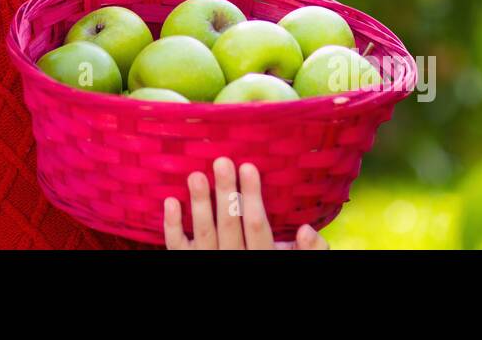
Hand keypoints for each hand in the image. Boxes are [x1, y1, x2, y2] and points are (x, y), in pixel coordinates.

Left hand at [163, 157, 329, 249]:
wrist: (249, 317)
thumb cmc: (271, 261)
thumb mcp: (297, 262)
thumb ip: (310, 251)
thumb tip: (307, 229)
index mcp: (263, 256)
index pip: (257, 226)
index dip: (252, 197)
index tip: (248, 167)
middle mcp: (236, 259)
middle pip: (229, 225)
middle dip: (225, 193)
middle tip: (222, 162)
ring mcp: (210, 262)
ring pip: (204, 234)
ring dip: (199, 204)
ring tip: (195, 175)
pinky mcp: (189, 263)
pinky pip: (178, 247)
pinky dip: (172, 226)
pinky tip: (171, 201)